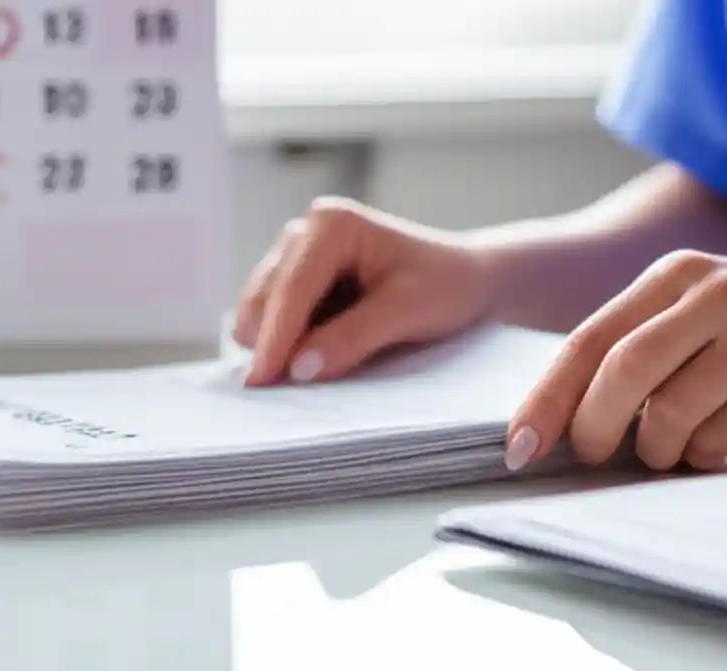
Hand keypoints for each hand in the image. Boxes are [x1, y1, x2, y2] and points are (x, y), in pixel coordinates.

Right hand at [237, 197, 490, 385]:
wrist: (468, 279)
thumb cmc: (447, 286)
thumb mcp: (407, 312)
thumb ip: (352, 338)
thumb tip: (299, 370)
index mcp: (331, 224)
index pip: (291, 288)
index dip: (275, 338)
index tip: (261, 382)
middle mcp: (303, 231)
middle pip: (262, 297)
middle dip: (270, 343)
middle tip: (285, 390)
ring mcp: (295, 254)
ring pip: (258, 309)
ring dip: (275, 343)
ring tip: (316, 367)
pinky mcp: (295, 279)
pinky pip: (270, 318)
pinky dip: (284, 342)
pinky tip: (316, 353)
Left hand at [504, 250, 726, 471]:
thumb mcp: (690, 311)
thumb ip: (629, 350)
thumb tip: (553, 423)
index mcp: (674, 277)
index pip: (589, 340)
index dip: (548, 398)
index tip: (520, 446)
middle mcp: (718, 296)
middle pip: (624, 371)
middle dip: (593, 426)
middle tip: (592, 454)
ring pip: (672, 414)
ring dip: (656, 448)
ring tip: (668, 445)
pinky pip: (721, 440)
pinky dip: (704, 454)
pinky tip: (719, 441)